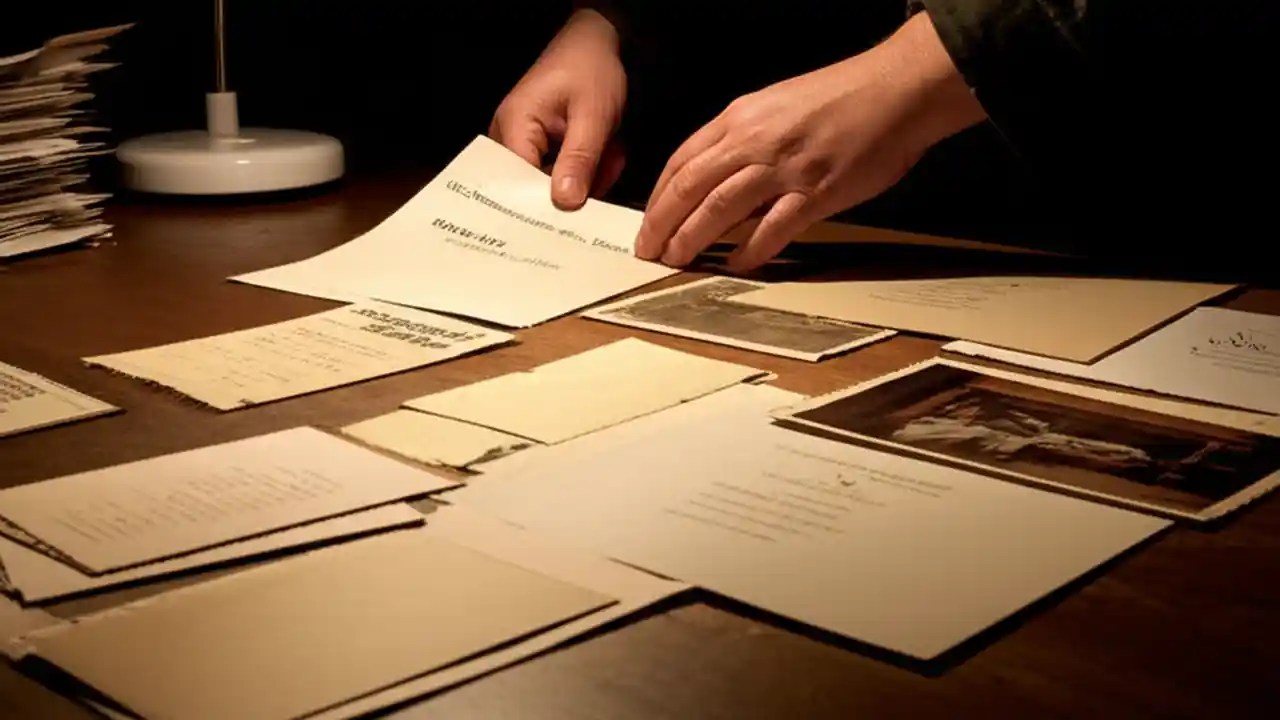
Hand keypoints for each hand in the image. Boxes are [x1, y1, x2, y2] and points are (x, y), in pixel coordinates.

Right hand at [488, 9, 627, 209]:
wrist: (596, 44)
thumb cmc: (591, 70)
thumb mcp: (593, 116)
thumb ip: (579, 160)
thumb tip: (564, 204)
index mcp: (515, 127)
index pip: (520, 185)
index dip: (546, 206)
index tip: (577, 220)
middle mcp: (510, 138)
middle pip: (537, 188)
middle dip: (579, 183)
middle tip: (609, 163)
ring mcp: (524, 142)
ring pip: (555, 183)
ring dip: (589, 174)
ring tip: (611, 152)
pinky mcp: (541, 146)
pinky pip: (562, 172)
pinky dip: (587, 167)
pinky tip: (606, 152)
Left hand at [634, 11, 986, 271]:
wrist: (897, 90)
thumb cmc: (841, 98)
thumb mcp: (777, 105)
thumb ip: (745, 141)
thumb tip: (718, 181)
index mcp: (741, 117)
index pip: (682, 160)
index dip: (658, 197)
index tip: (648, 223)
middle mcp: (755, 140)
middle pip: (689, 187)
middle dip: (661, 224)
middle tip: (648, 252)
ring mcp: (784, 167)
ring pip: (718, 208)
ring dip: (691, 239)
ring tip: (677, 261)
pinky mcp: (816, 192)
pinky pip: (771, 229)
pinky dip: (748, 251)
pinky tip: (735, 265)